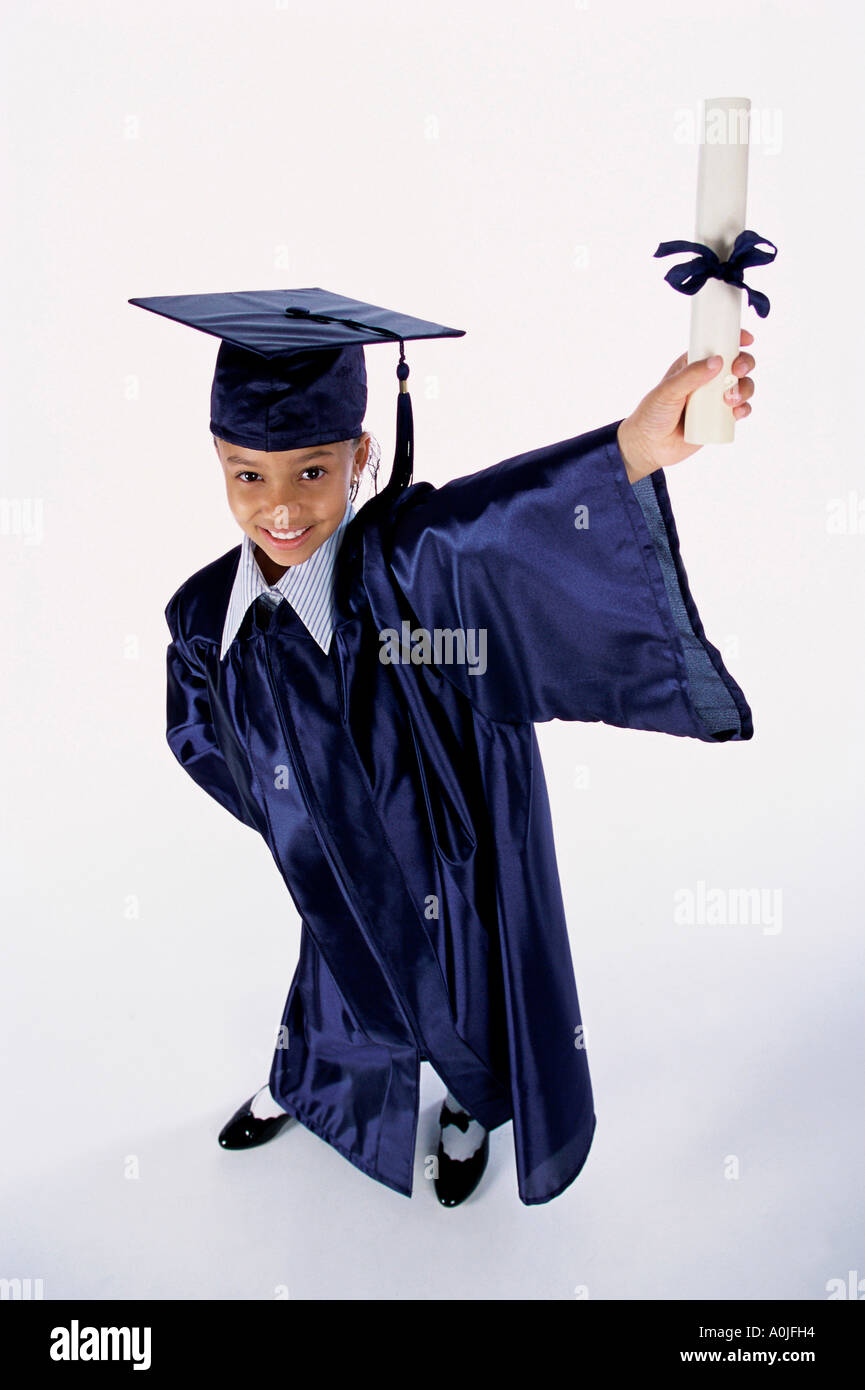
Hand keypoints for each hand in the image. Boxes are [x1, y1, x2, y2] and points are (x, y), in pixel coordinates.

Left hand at [616, 329, 755, 482]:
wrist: (649, 447)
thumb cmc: (652, 414)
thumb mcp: (668, 391)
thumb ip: (691, 375)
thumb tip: (717, 361)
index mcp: (693, 364)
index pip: (717, 345)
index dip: (735, 339)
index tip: (747, 339)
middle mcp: (707, 379)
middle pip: (737, 364)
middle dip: (744, 364)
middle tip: (737, 372)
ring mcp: (715, 399)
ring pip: (743, 386)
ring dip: (745, 389)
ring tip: (730, 400)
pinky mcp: (720, 418)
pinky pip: (740, 410)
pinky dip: (744, 409)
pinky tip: (737, 413)